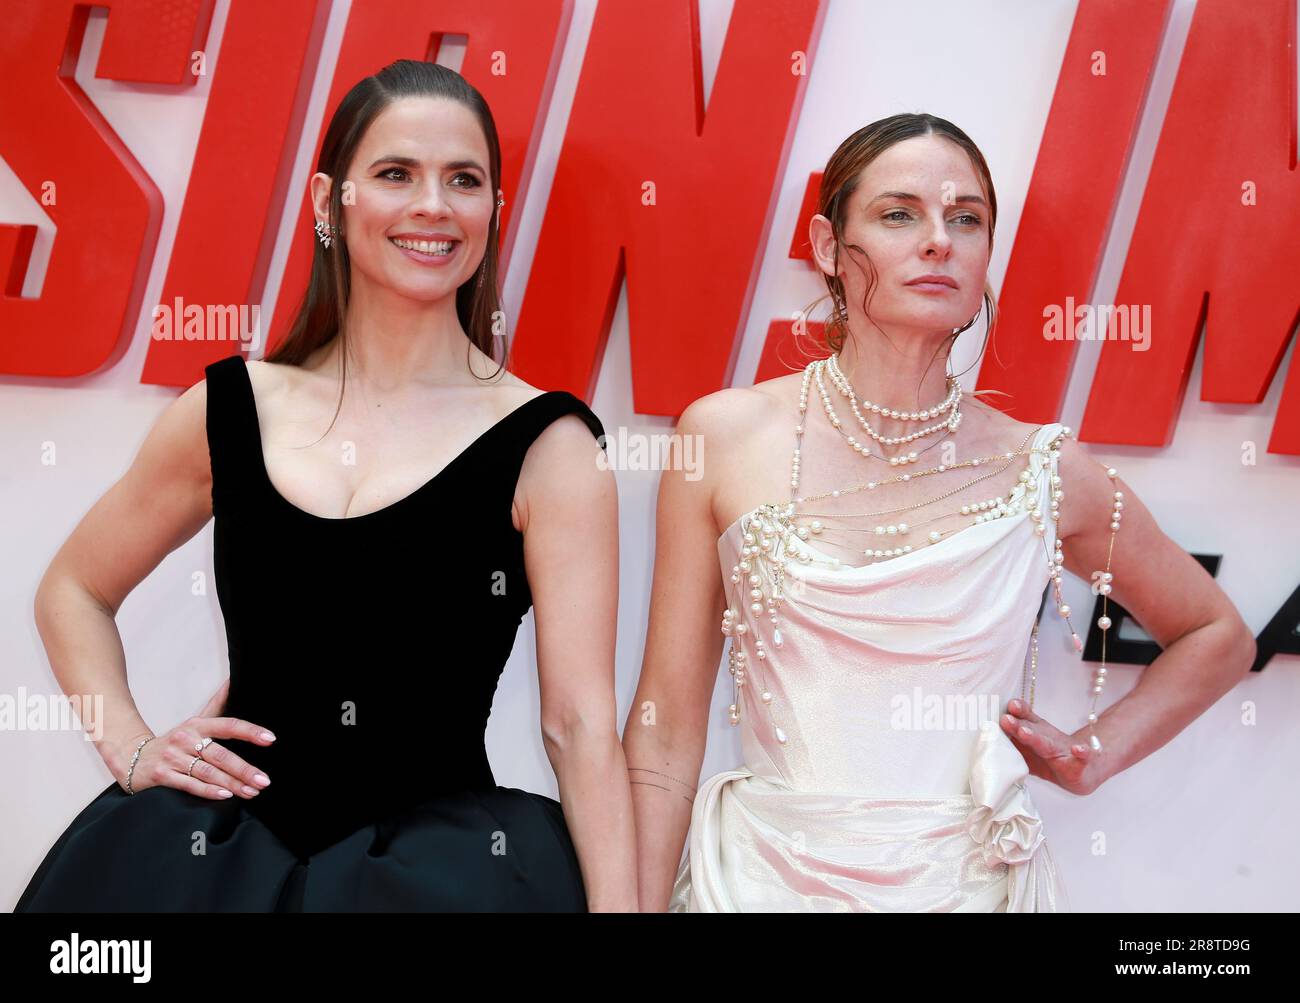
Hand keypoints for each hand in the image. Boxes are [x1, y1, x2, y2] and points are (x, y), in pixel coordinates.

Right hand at [117, 681, 275, 799]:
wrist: (132, 757)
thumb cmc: (174, 741)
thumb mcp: (195, 721)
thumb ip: (216, 705)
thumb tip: (233, 681)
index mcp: (197, 725)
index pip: (229, 725)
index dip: (250, 731)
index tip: (270, 739)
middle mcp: (186, 739)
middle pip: (220, 754)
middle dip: (245, 769)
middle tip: (264, 780)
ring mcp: (173, 758)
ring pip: (208, 772)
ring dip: (232, 783)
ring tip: (252, 791)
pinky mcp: (162, 775)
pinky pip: (190, 785)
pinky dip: (209, 791)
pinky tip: (226, 796)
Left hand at [1000, 698, 1104, 795]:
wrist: (1082, 772)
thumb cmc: (1051, 756)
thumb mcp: (1032, 746)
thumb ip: (1013, 739)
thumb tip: (986, 735)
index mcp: (1036, 734)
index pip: (1025, 720)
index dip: (1016, 713)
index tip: (1006, 706)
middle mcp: (1048, 739)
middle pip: (1032, 730)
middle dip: (1018, 724)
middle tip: (1005, 719)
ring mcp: (1063, 751)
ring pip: (1048, 744)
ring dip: (1036, 737)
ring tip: (1024, 732)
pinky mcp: (1079, 764)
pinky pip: (1082, 758)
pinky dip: (1082, 753)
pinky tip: (1079, 749)